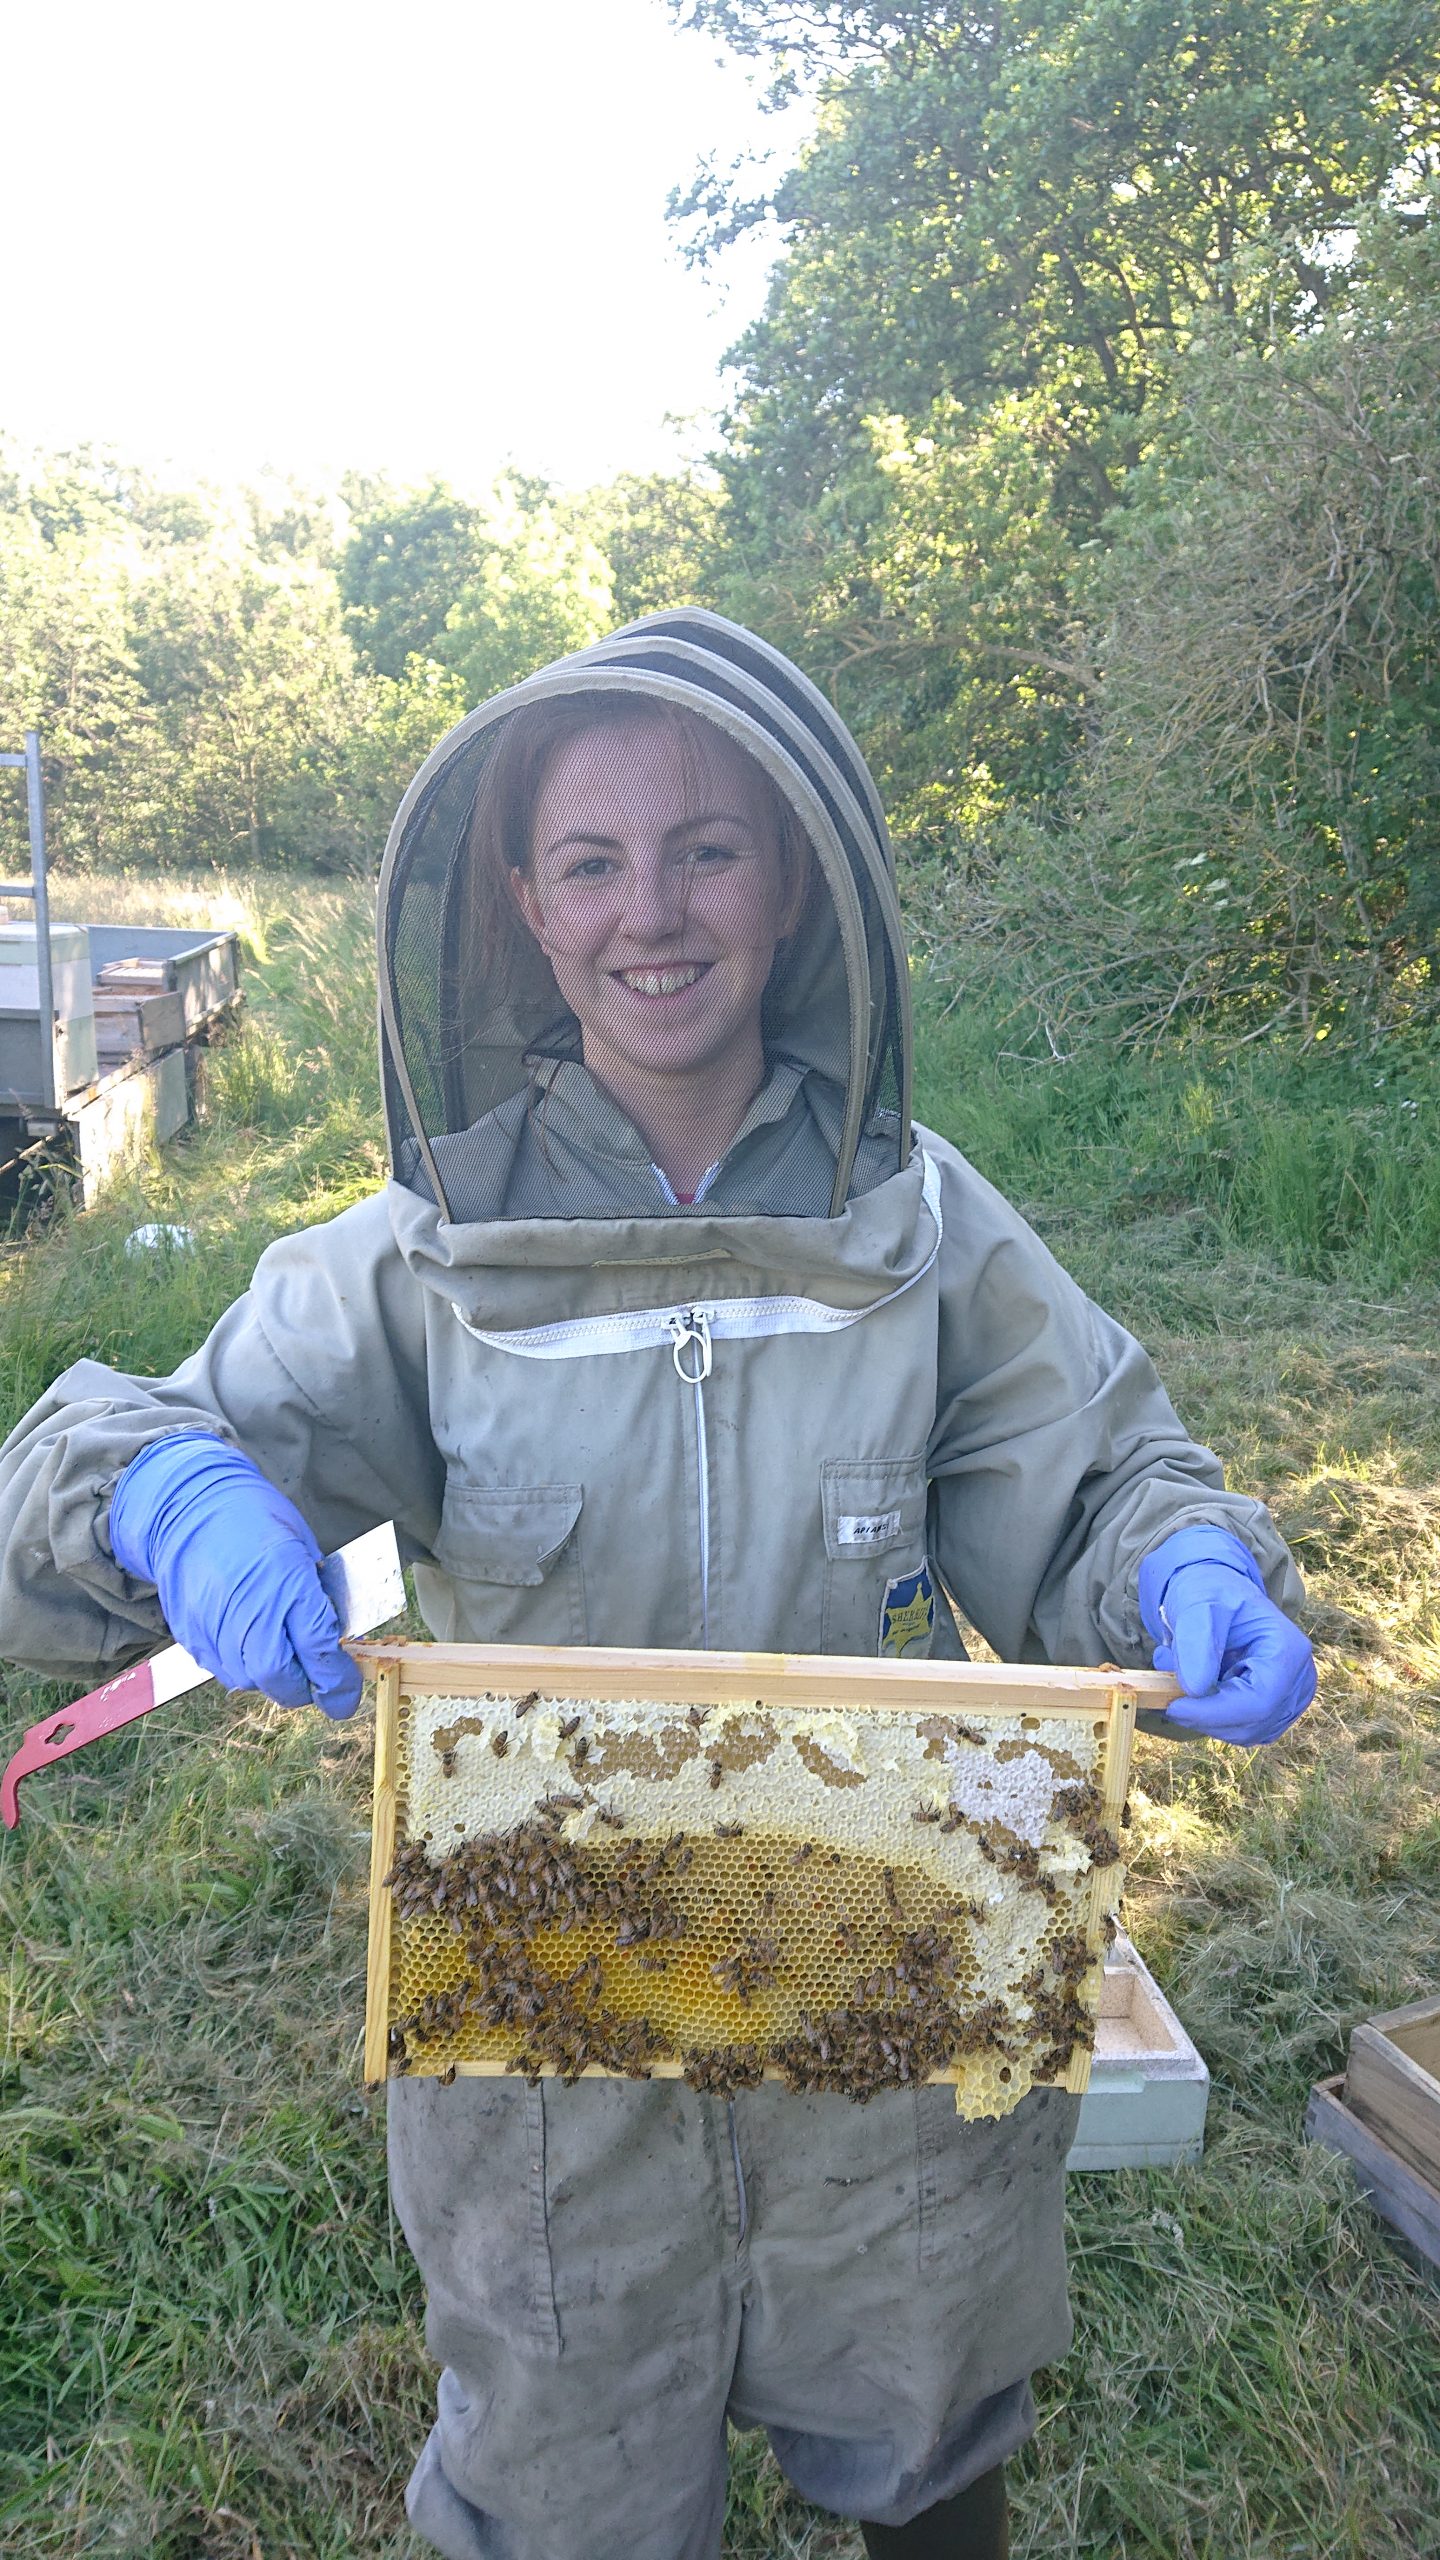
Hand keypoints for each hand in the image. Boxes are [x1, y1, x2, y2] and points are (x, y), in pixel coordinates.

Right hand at [108, 1433, 361, 1717]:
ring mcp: (214, 1627)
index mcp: (287, 1583)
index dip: (337, 1681)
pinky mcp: (191, 1634)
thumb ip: (316, 1596)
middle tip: (316, 1682)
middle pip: (281, 1679)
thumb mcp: (302, 1546)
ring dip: (273, 1680)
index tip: (345, 1692)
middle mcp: (250, 1612)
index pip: (319, 1650)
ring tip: (283, 1658)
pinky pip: (223, 1670)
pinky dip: (243, 1668)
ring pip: (250, 1680)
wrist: (187, 1508)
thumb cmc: (252, 1518)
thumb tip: (333, 1636)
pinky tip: (251, 1646)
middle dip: (304, 1689)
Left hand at [1138, 1526, 1314, 1744]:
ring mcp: (1291, 1698)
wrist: (1218, 1595)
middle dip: (1205, 1714)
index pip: (1258, 1702)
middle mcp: (1299, 1679)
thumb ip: (1196, 1642)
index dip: (1213, 1713)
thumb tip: (1196, 1689)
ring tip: (1184, 1675)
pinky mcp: (1276, 1710)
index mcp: (1289, 1650)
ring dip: (1207, 1715)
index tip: (1173, 1707)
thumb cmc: (1211, 1593)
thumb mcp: (1198, 1604)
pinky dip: (1214, 1717)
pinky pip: (1242, 1730)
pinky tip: (1201, 1687)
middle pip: (1252, 1723)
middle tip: (1169, 1687)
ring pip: (1245, 1732)